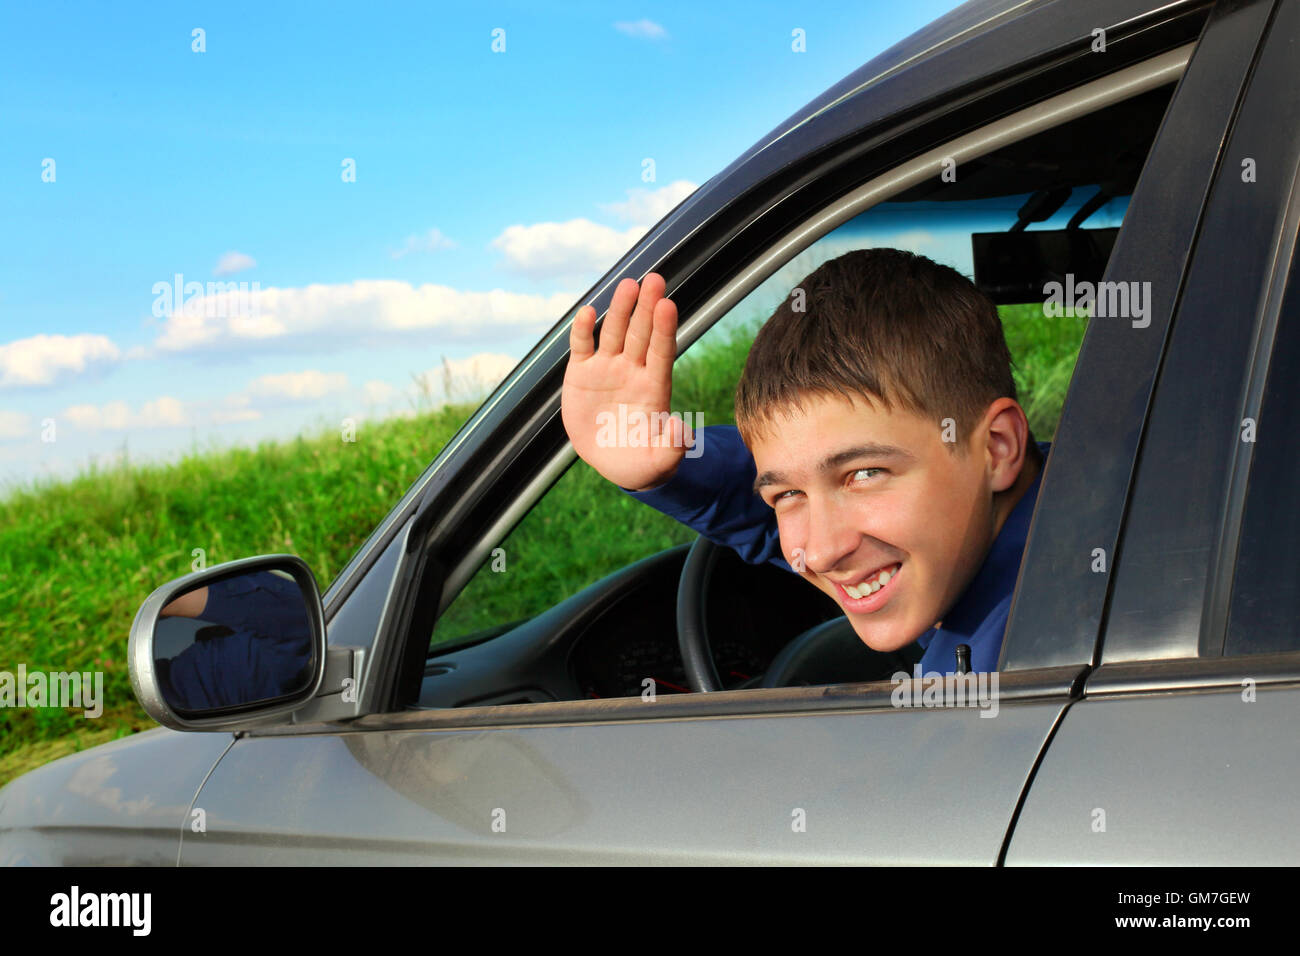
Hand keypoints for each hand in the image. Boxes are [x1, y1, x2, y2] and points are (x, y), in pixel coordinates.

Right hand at [562, 273, 692, 490]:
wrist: (612, 461)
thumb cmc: (641, 462)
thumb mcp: (658, 462)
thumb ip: (672, 447)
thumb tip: (684, 429)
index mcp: (654, 387)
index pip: (661, 352)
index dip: (664, 330)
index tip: (668, 305)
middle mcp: (633, 371)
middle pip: (641, 334)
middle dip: (647, 308)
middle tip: (655, 280)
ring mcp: (607, 369)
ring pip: (615, 332)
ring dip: (621, 309)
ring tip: (628, 284)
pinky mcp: (582, 373)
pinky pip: (583, 346)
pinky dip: (583, 330)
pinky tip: (587, 312)